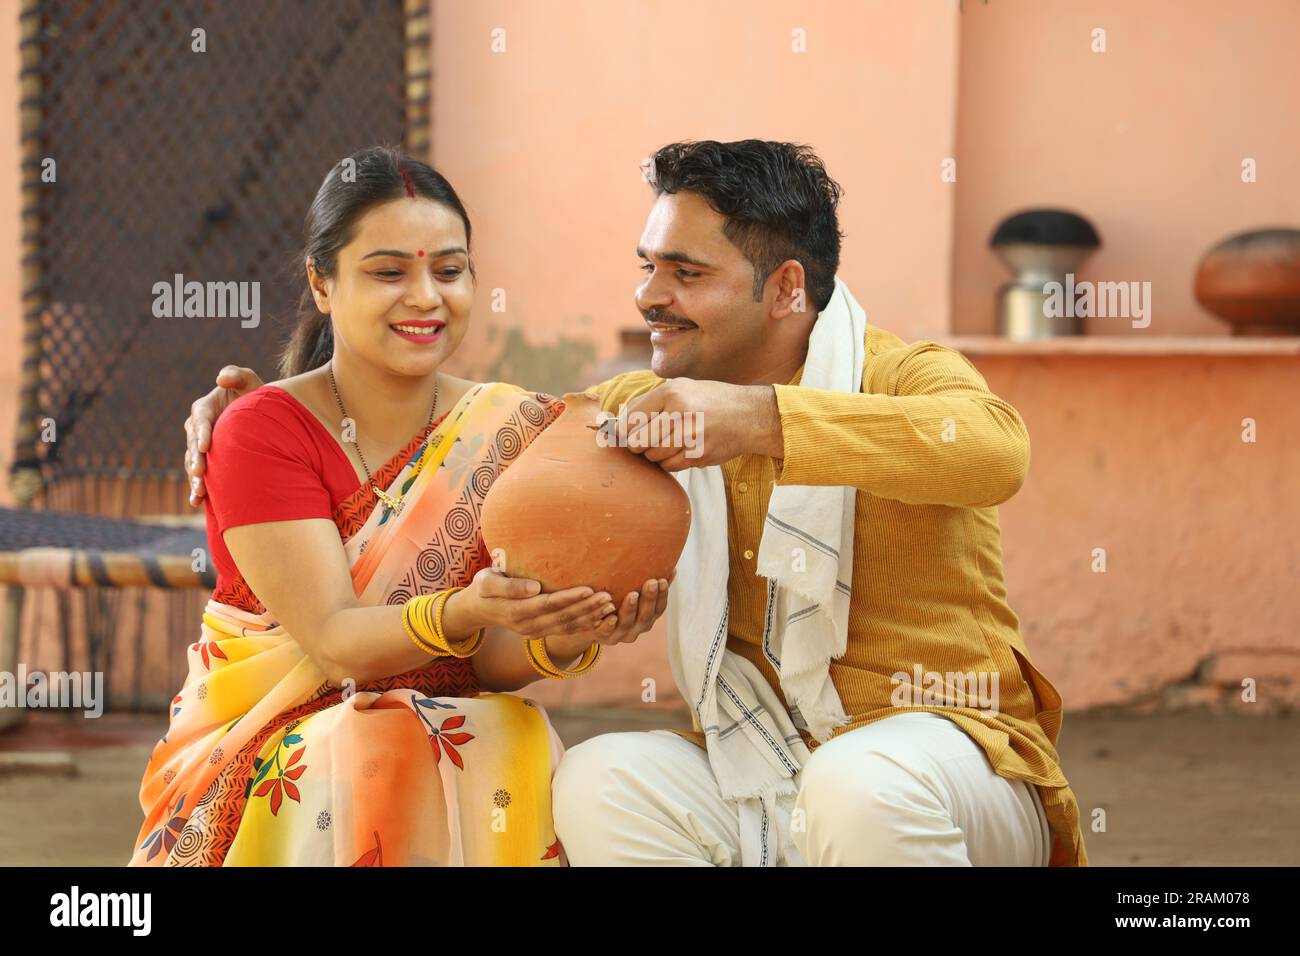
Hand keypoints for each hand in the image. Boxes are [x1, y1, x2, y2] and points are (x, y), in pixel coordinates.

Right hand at [186, 365, 264, 504]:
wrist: (264, 419)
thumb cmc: (255, 395)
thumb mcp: (249, 381)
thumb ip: (236, 375)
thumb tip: (221, 379)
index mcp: (203, 409)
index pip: (200, 421)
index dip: (201, 433)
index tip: (205, 446)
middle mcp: (197, 430)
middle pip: (193, 446)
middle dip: (196, 459)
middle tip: (200, 471)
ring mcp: (201, 449)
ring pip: (194, 464)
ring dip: (195, 478)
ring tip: (200, 492)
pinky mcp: (208, 463)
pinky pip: (200, 477)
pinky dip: (197, 489)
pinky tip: (197, 503)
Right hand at [443, 567, 615, 644]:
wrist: (479, 607)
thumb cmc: (483, 587)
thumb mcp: (487, 582)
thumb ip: (508, 585)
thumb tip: (535, 588)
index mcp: (516, 612)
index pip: (549, 605)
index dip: (569, 598)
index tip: (589, 589)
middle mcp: (528, 626)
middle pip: (563, 618)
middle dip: (586, 608)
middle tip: (608, 597)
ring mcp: (536, 632)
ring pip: (568, 627)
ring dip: (590, 618)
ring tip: (610, 606)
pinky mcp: (542, 632)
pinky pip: (567, 631)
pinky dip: (586, 626)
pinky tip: (602, 618)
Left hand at [594, 572, 674, 645]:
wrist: (589, 624)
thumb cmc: (615, 603)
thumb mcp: (631, 594)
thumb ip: (649, 584)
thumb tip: (671, 567)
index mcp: (646, 619)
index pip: (659, 609)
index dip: (662, 596)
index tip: (661, 580)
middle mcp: (635, 630)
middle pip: (645, 617)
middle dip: (649, 600)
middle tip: (651, 582)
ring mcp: (618, 635)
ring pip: (627, 624)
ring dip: (631, 609)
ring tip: (632, 594)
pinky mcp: (602, 637)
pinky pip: (606, 632)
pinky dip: (609, 625)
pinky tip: (611, 615)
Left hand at [622, 378, 783, 470]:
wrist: (748, 416)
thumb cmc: (710, 401)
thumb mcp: (681, 388)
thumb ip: (649, 403)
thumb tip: (617, 422)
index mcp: (671, 393)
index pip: (630, 419)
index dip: (624, 430)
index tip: (625, 434)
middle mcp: (680, 413)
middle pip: (638, 442)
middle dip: (638, 445)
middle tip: (646, 441)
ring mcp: (690, 436)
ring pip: (653, 456)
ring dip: (656, 454)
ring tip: (670, 442)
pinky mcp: (699, 455)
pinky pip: (670, 466)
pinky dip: (671, 462)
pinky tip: (682, 449)